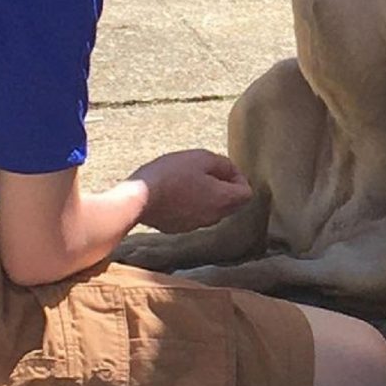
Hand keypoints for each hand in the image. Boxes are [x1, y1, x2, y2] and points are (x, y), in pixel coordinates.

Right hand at [132, 149, 253, 232]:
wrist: (139, 198)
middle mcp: (213, 217)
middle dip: (224, 187)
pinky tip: (175, 192)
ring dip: (207, 196)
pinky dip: (190, 204)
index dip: (238, 177)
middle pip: (230, 203)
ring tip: (188, 179)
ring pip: (211, 210)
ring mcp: (195, 225)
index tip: (222, 168)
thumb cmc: (171, 174)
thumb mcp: (201, 158)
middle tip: (206, 171)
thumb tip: (231, 171)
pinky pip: (192, 215)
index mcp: (223, 200)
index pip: (246, 193)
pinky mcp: (177, 228)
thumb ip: (223, 164)